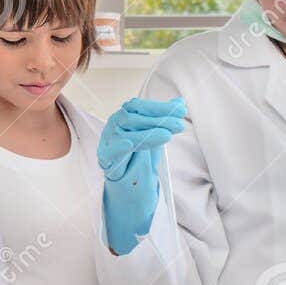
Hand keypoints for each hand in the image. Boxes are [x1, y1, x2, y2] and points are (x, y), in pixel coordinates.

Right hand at [97, 97, 186, 253]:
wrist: (127, 182)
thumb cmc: (139, 155)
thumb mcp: (155, 135)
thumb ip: (164, 119)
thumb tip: (180, 102)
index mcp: (124, 117)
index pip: (139, 106)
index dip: (159, 107)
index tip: (180, 110)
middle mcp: (113, 126)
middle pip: (132, 118)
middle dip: (158, 120)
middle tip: (179, 125)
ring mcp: (107, 142)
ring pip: (124, 134)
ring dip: (147, 134)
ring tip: (166, 136)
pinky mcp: (105, 160)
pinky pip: (110, 153)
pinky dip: (118, 148)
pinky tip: (128, 144)